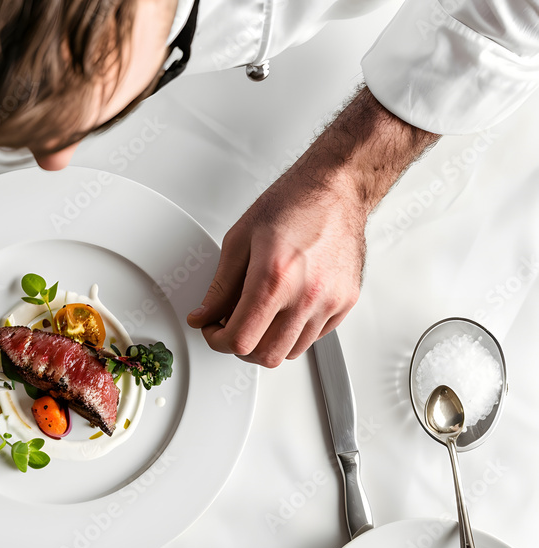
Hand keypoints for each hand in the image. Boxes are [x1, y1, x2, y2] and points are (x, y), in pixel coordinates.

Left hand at [187, 86, 438, 366]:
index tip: (213, 330)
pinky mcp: (346, 302)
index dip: (218, 340)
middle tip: (231, 326)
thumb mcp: (239, 240)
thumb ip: (219, 287)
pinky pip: (314, 337)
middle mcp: (306, 295)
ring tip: (257, 315)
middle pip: (266, 356)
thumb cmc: (291, 204)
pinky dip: (293, 332)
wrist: (335, 187)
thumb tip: (203, 316)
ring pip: (291, 351)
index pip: (240, 340)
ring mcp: (330, 301)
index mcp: (274, 278)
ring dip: (268, 342)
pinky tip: (283, 309)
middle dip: (241, 347)